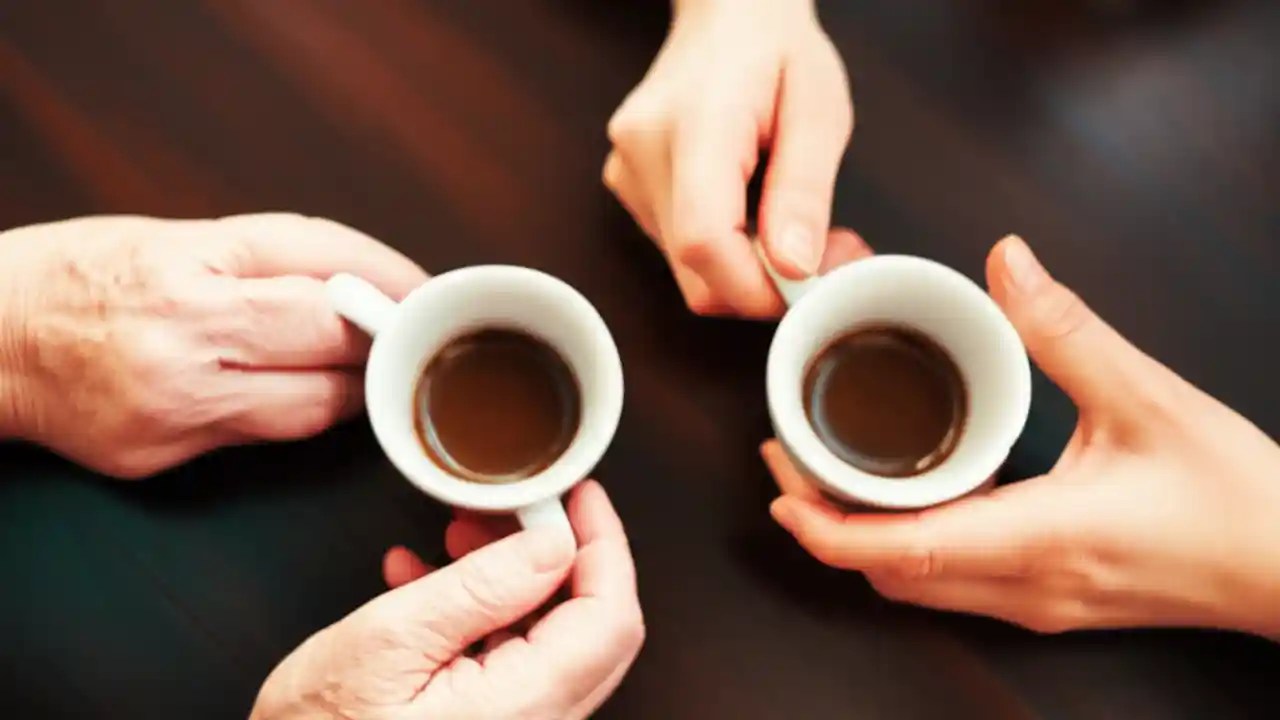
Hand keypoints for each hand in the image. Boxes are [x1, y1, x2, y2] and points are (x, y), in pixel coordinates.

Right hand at [0, 213, 425, 477]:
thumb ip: (272, 261)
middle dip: (381, 339)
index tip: (424, 289)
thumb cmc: (79, 277)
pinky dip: (297, 416)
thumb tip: (364, 284)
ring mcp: (175, 398)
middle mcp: (184, 328)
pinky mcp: (164, 450)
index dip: (388, 276)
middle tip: (407, 336)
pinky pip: (264, 437)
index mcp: (189, 258)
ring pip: (312, 406)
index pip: (321, 258)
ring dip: (353, 390)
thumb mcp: (175, 238)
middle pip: (330, 335)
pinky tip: (304, 398)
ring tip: (364, 372)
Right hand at [251, 481, 644, 719]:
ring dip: (514, 579)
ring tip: (459, 538)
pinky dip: (485, 614)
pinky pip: (514, 661)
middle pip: (593, 627)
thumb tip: (552, 544)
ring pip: (553, 638)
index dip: (604, 545)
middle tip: (518, 510)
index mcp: (524, 706)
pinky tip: (430, 583)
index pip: (609, 617)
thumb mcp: (387, 641)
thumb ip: (479, 590)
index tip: (580, 496)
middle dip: (559, 554)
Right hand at [604, 0, 853, 316]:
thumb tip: (795, 266)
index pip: (705, 241)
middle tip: (828, 254)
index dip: (760, 286)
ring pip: (690, 272)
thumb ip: (804, 191)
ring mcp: (628, 175)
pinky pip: (680, 252)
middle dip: (767, 286)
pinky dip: (728, 252)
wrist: (724, 14)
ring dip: (751, 270)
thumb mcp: (818, 110)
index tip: (815, 284)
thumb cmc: (775, 50)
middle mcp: (643, 155)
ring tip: (797, 226)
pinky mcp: (630, 189)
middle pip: (696, 273)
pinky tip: (757, 213)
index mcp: (694, 126)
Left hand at [765, 235, 1279, 636]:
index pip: (900, 552)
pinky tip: (910, 492)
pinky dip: (910, 541)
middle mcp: (1023, 586)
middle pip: (890, 574)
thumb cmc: (1235, 497)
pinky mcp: (1049, 597)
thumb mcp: (1149, 398)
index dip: (826, 527)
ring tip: (830, 474)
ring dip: (863, 537)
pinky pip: (953, 580)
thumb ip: (1066, 329)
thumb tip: (1008, 264)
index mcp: (1037, 540)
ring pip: (917, 585)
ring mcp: (1036, 602)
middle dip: (825, 525)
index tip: (781, 486)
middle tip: (791, 460)